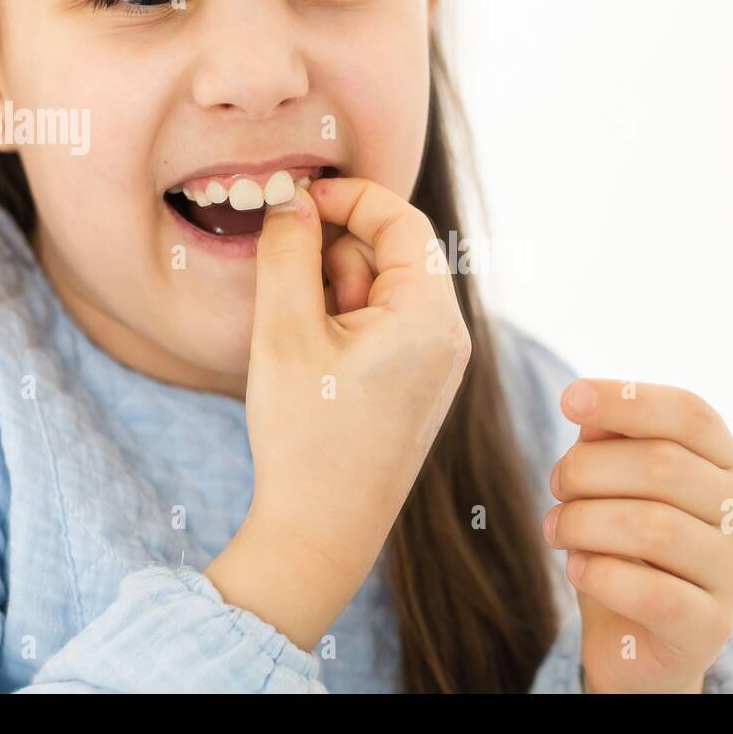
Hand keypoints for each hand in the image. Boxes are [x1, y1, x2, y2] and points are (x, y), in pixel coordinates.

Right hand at [205, 177, 470, 649]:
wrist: (323, 534)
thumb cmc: (305, 438)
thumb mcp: (283, 334)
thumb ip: (286, 253)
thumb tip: (292, 201)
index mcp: (430, 317)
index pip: (402, 220)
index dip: (346, 199)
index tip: (293, 204)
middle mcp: (449, 336)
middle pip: (391, 254)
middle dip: (332, 259)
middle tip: (289, 302)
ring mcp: (438, 363)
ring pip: (381, 290)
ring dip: (333, 295)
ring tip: (303, 351)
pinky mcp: (420, 385)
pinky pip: (384, 326)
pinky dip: (344, 325)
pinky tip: (317, 369)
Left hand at [543, 379, 732, 692]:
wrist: (636, 643)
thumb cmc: (625, 548)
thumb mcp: (612, 486)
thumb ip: (609, 442)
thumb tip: (591, 413)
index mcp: (730, 463)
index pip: (690, 414)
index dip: (628, 400)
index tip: (569, 398)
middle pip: (665, 465)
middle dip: (590, 468)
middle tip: (556, 484)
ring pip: (654, 528)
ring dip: (584, 522)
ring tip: (555, 529)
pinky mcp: (710, 628)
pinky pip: (652, 594)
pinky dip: (600, 574)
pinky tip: (577, 569)